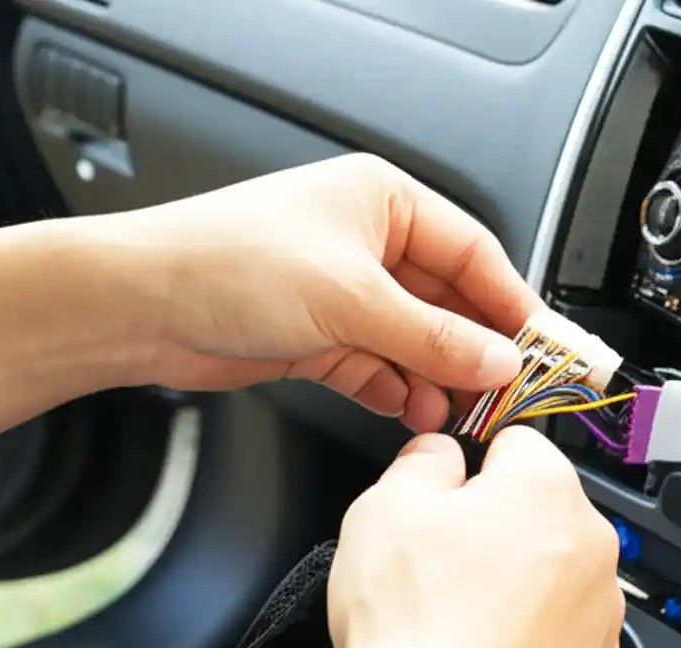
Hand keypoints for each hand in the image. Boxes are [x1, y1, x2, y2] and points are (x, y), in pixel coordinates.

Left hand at [105, 153, 543, 430]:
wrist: (137, 307)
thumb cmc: (226, 263)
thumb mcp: (350, 298)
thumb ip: (433, 336)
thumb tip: (501, 360)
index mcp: (384, 202)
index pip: (474, 254)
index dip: (512, 304)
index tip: (543, 349)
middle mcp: (369, 244)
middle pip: (449, 303)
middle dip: (475, 350)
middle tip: (511, 392)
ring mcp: (345, 293)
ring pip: (417, 341)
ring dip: (437, 378)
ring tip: (457, 412)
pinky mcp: (322, 337)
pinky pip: (381, 367)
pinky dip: (398, 391)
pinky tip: (412, 411)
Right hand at [325, 429, 623, 647]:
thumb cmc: (416, 627)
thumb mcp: (384, 507)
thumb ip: (421, 460)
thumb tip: (438, 454)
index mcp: (545, 487)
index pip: (514, 439)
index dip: (468, 465)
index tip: (444, 496)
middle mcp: (590, 542)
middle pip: (538, 507)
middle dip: (492, 525)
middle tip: (439, 563)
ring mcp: (600, 608)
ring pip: (551, 568)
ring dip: (514, 580)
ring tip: (457, 616)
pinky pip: (561, 626)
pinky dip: (529, 633)